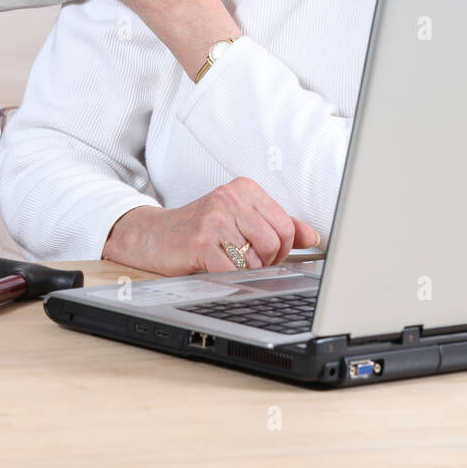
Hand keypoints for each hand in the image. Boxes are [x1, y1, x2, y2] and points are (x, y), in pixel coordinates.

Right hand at [102, 176, 320, 275]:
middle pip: (276, 241)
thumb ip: (278, 224)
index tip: (271, 253)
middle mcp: (230, 198)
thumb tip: (312, 237)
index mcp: (245, 188)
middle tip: (251, 262)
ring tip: (231, 263)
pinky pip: (234, 271)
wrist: (154, 236)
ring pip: (257, 258)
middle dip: (269, 261)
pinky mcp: (200, 242)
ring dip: (248, 271)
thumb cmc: (200, 229)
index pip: (286, 223)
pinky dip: (232, 278)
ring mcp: (214, 219)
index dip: (284, 247)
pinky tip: (219, 269)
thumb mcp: (240, 218)